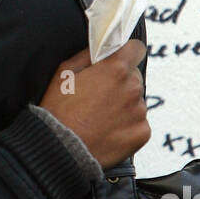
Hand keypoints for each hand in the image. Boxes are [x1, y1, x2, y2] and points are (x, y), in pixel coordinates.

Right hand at [40, 39, 149, 167]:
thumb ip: (88, 55)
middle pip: (134, 77)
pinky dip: (126, 126)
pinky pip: (138, 123)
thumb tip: (100, 48)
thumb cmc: (57, 111)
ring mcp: (139, 112)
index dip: (125, 54)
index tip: (118, 61)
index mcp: (115, 69)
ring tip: (100, 117)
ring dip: (123, 106)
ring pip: (135, 102)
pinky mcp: (142, 133)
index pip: (135, 49)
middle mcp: (132, 88)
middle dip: (120, 83)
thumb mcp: (64, 72)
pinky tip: (107, 130)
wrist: (60, 149)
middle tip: (99, 97)